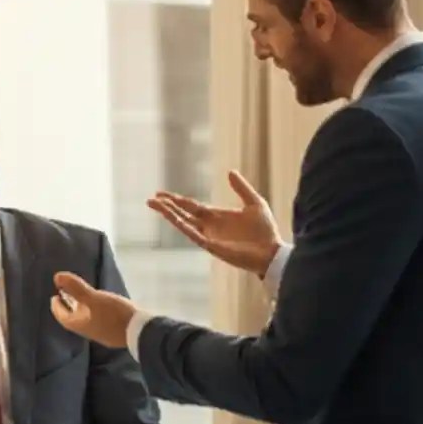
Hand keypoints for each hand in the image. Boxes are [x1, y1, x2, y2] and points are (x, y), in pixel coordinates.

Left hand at [49, 272, 135, 348]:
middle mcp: (86, 330)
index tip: (54, 296)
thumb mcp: (93, 298)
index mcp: (78, 323)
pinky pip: (97, 321)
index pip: (61, 315)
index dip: (56, 306)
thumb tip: (56, 277)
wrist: (139, 332)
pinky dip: (93, 312)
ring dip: (81, 309)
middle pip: (72, 318)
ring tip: (82, 298)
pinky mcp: (111, 332)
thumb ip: (76, 288)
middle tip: (66, 295)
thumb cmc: (113, 314)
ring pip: (85, 319)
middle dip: (68, 307)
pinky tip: (101, 306)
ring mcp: (100, 333)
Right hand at [148, 171, 282, 277]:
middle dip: (167, 207)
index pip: (192, 206)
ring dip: (169, 214)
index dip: (177, 200)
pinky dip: (182, 226)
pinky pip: (193, 234)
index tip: (161, 194)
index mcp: (217, 217)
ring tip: (154, 205)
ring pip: (183, 223)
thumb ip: (241, 188)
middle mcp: (209, 227)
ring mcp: (209, 237)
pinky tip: (173, 218)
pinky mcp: (212, 246)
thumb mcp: (254, 203)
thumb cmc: (265, 231)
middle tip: (150, 199)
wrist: (271, 252)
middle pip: (183, 214)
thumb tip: (230, 171)